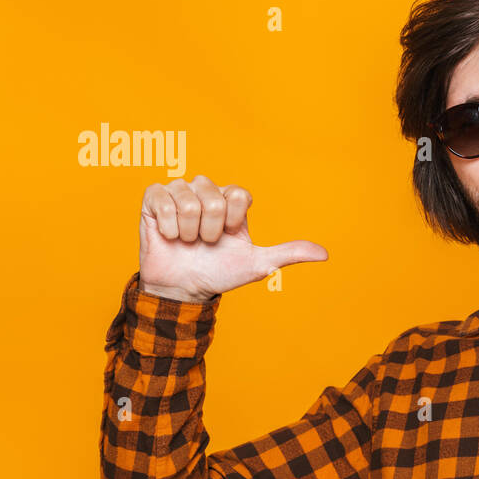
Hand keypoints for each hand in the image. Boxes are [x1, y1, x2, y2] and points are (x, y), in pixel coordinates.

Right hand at [138, 176, 327, 302]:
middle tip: (205, 242)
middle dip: (210, 228)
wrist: (184, 288)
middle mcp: (206, 190)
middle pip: (213, 197)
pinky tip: (169, 236)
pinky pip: (162, 199)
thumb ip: (288, 253)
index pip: (238, 195)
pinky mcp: (154, 198)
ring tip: (186, 240)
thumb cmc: (220, 272)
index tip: (228, 236)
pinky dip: (168, 226)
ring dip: (188, 230)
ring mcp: (179, 192)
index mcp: (231, 201)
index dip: (232, 220)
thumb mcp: (258, 264)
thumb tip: (325, 254)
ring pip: (188, 200)